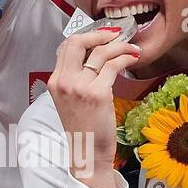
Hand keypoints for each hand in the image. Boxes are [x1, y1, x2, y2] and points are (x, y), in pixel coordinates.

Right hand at [46, 25, 141, 187]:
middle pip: (78, 42)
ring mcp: (80, 87)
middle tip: (116, 36)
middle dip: (100, 34)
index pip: (66, 46)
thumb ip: (75, 78)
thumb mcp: (70, 100)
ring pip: (101, 52)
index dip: (86, 36)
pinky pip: (114, 65)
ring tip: (131, 48)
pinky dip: (126, 57)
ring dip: (120, 45)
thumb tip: (95, 56)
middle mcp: (64, 81)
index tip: (102, 36)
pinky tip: (133, 58)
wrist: (87, 153)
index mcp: (55, 81)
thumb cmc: (83, 128)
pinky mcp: (98, 94)